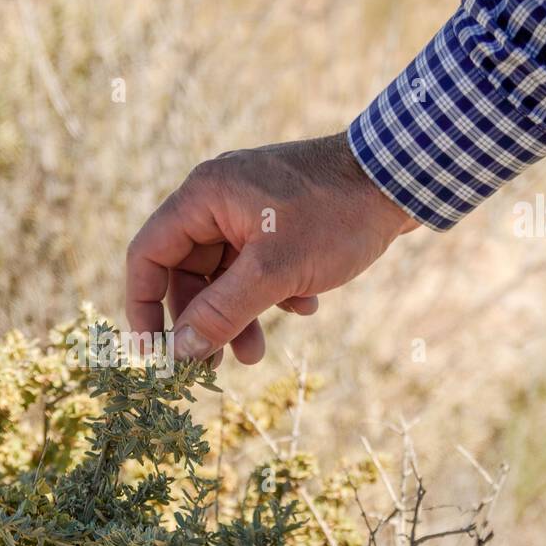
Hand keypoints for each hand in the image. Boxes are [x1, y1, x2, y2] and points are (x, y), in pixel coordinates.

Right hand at [125, 132, 417, 363]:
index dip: (143, 307)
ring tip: (256, 354)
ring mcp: (248, 208)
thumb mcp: (274, 273)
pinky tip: (304, 306)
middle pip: (185, 272)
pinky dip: (271, 293)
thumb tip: (180, 351)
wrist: (402, 176)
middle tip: (212, 368)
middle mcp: (217, 198)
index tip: (152, 354)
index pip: (147, 255)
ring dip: (238, 316)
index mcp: (203, 197)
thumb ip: (222, 312)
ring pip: (223, 275)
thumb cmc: (335, 216)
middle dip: (202, 322)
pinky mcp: (278, 219)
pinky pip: (255, 265)